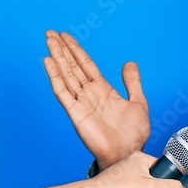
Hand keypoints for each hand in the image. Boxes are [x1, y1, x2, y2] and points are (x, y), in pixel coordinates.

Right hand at [43, 30, 150, 170]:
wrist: (127, 154)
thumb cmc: (133, 135)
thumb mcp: (138, 103)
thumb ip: (132, 83)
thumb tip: (129, 63)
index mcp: (103, 90)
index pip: (86, 65)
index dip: (76, 50)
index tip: (66, 36)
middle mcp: (89, 94)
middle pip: (72, 66)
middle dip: (62, 49)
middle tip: (50, 33)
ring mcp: (81, 102)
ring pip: (66, 74)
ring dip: (57, 57)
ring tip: (48, 41)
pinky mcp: (75, 113)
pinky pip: (62, 92)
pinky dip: (55, 77)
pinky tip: (49, 62)